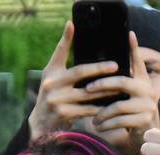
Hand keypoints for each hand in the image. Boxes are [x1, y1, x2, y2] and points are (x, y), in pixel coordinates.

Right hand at [28, 21, 119, 140]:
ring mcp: (57, 99)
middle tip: (115, 66)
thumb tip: (72, 31)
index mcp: (50, 72)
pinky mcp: (64, 114)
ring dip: (105, 90)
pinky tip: (111, 105)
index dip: (65, 38)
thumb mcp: (52, 77)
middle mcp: (51, 83)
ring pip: (87, 93)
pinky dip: (100, 107)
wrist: (40, 124)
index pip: (59, 52)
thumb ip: (62, 59)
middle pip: (79, 72)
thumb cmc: (52, 96)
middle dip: (98, 69)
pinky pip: (87, 109)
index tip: (72, 24)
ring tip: (119, 87)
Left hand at [80, 32, 156, 154]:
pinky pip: (120, 121)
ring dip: (102, 113)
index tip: (129, 34)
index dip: (135, 48)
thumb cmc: (132, 113)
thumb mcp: (130, 95)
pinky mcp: (143, 121)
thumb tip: (104, 66)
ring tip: (93, 118)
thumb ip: (123, 82)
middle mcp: (147, 90)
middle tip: (87, 89)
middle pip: (122, 82)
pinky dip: (107, 124)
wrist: (147, 135)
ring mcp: (147, 106)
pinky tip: (99, 126)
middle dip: (102, 85)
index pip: (138, 62)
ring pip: (118, 106)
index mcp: (143, 81)